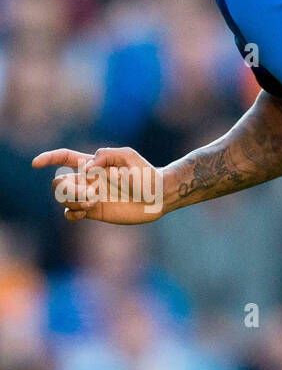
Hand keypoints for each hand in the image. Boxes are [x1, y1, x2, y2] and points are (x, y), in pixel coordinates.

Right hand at [31, 146, 165, 223]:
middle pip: (59, 182)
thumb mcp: (128, 156)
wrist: (158, 196)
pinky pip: (71, 213)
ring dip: (73, 200)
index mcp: (93, 164)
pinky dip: (72, 212)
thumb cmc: (145, 173)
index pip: (64, 158)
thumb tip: (86, 169)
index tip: (35, 164)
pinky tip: (84, 211)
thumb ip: (105, 155)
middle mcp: (88, 180)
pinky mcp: (95, 211)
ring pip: (63, 198)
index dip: (48, 158)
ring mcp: (90, 196)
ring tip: (93, 201)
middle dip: (67, 188)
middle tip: (90, 192)